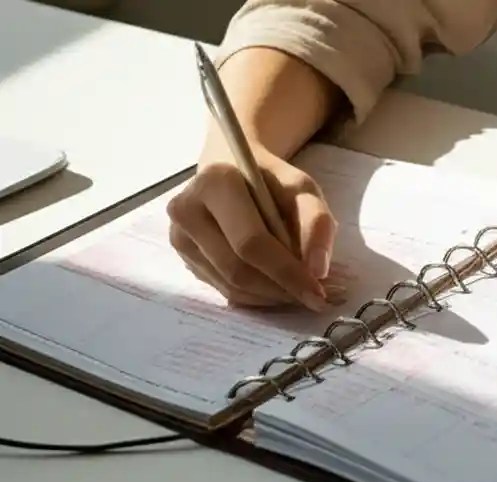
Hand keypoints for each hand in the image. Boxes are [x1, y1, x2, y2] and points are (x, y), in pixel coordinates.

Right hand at [167, 142, 334, 310]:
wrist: (232, 170)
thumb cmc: (270, 179)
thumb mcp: (302, 189)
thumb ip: (316, 224)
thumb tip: (318, 271)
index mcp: (214, 183)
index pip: (251, 243)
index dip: (286, 272)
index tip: (317, 293)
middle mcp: (186, 209)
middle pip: (237, 269)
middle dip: (279, 288)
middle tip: (310, 295)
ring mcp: (178, 235)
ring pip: (229, 284)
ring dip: (269, 295)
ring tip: (295, 288)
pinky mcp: (181, 255)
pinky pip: (221, 287)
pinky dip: (254, 294)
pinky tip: (273, 285)